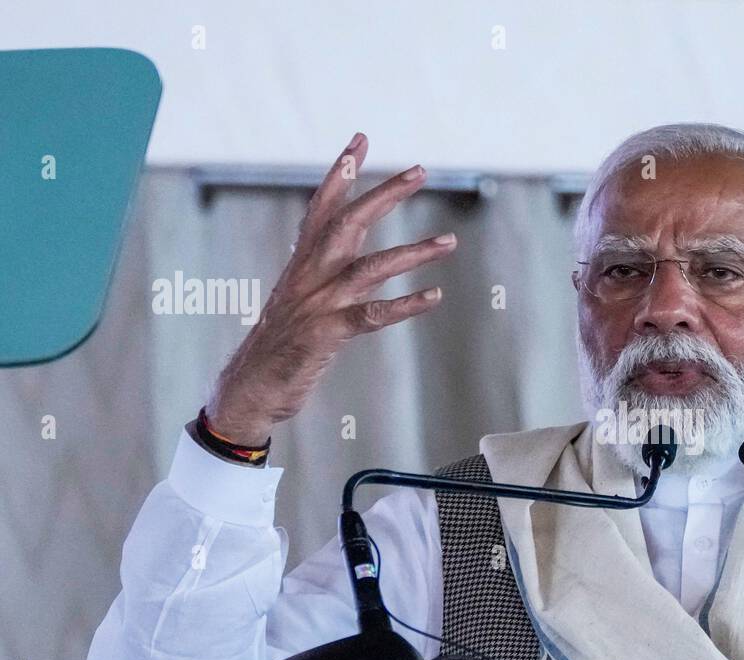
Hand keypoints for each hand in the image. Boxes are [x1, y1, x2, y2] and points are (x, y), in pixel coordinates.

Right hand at [205, 133, 455, 444]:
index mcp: (301, 265)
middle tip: (420, 170)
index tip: (359, 140)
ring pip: (370, 266)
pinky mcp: (326, 335)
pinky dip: (405, 305)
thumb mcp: (296, 300)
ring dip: (413, 251)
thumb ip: (317, 272)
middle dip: (384, 193)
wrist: (248, 389)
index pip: (321, 207)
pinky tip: (434, 296)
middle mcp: (309, 276)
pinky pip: (372, 314)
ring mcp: (318, 304)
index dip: (340, 173)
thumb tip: (334, 248)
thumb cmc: (278, 347)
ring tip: (450, 241)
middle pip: (349, 222)